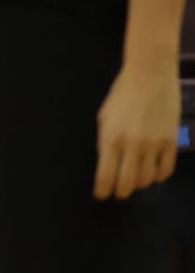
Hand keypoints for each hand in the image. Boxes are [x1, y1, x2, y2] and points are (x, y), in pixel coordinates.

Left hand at [96, 59, 180, 200]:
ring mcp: (153, 145)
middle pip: (127, 183)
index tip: (101, 196)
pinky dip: (158, 175)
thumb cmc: (122, 94)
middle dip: (121, 192)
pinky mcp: (171, 141)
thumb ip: (106, 140)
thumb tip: (109, 163)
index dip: (102, 190)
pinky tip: (154, 173)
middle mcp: (131, 145)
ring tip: (136, 179)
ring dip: (140, 183)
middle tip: (119, 193)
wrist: (150, 76)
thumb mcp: (105, 116)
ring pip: (147, 179)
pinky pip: (166, 169)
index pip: (105, 175)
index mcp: (110, 138)